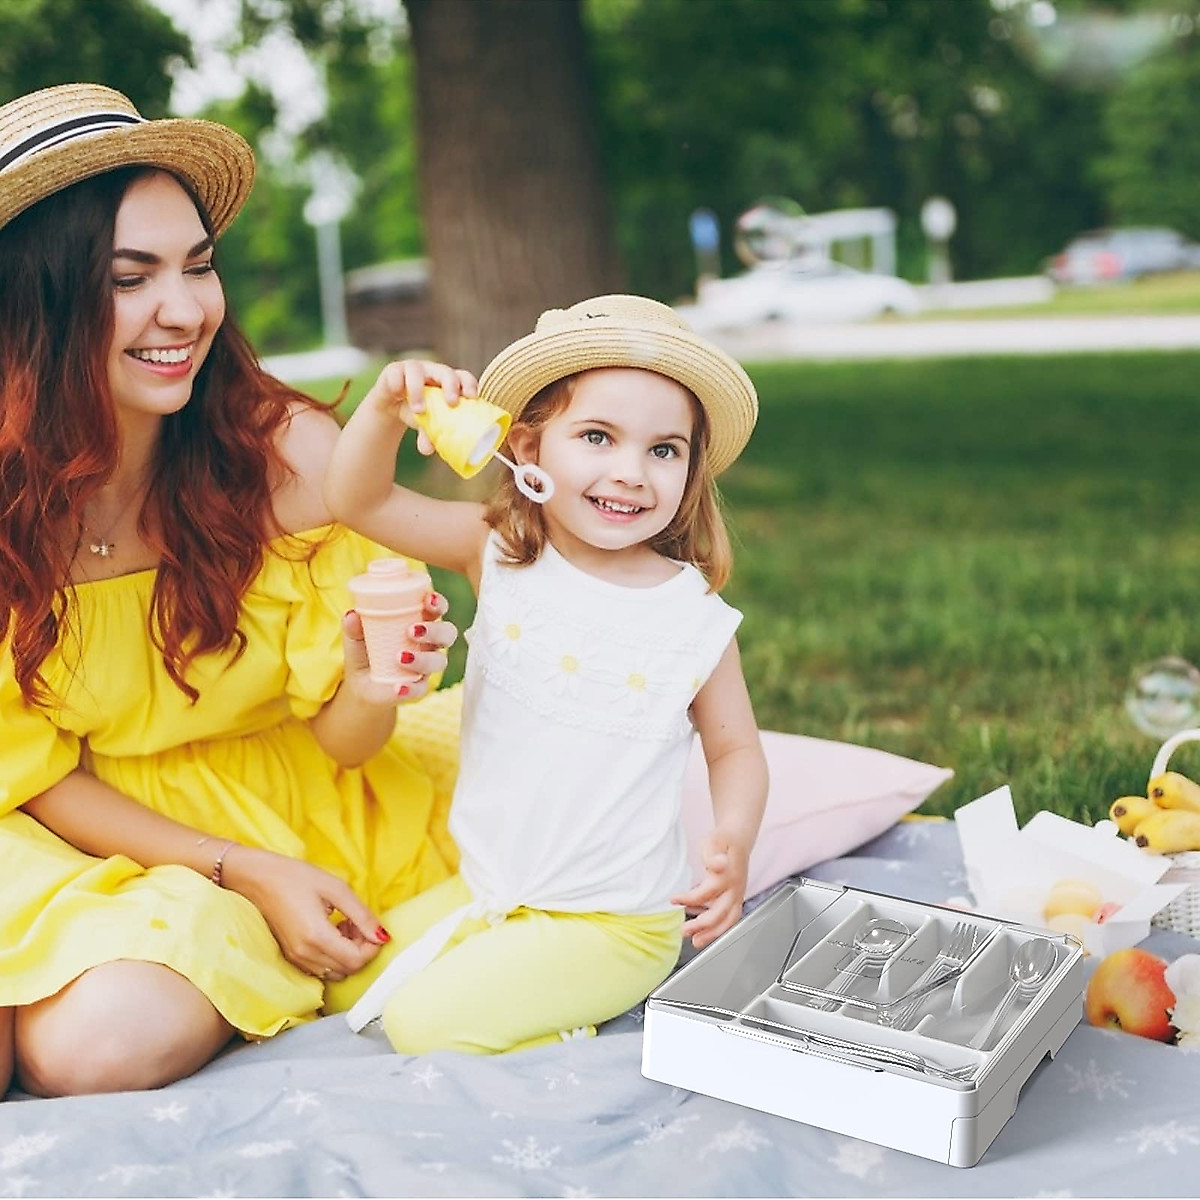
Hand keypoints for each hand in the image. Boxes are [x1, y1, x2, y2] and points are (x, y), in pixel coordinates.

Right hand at [222, 845, 389, 981]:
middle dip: (361, 949)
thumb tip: (383, 936)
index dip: (372, 947)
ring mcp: (295, 959)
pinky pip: (320, 969)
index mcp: (317, 937)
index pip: (356, 961)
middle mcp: (305, 955)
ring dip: (347, 954)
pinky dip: (333, 956)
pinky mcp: (290, 957)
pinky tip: (330, 932)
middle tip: (358, 923)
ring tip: (344, 925)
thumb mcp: (335, 888)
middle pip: (347, 969)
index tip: (372, 927)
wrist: (257, 878)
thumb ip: (362, 915)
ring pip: (334, 972)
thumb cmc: (296, 877)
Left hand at [341, 590, 457, 704]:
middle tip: (412, 631)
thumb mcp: (356, 637)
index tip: (428, 600)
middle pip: (447, 633)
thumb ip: (354, 626)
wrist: (361, 685)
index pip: (437, 609)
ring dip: (423, 659)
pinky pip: (421, 689)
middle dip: (435, 630)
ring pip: (439, 661)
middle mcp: (430, 643)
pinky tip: (398, 686)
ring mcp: (427, 667)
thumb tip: (352, 615)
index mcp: (420, 622)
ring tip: (400, 658)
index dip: (438, 603)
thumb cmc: (366, 651)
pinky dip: (410, 688)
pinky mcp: (419, 688)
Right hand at [363, 359, 478, 455]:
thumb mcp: (426, 424)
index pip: (463, 377)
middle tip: (452, 403)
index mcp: (448, 382)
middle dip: (450, 386)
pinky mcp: (394, 370)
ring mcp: (414, 368)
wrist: (392, 405)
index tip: (472, 397)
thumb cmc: (419, 412)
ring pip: (417, 371)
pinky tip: (397, 393)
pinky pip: (396, 373)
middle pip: (445, 372)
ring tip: (419, 410)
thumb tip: (429, 449)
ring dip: (418, 390)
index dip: (469, 384)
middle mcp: (433, 372)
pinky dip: (397, 383)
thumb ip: (429, 435)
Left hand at [671, 830, 750, 949]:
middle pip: (720, 912)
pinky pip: (730, 918)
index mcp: (728, 874)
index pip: (707, 893)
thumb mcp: (714, 841)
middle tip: (684, 931)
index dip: (689, 899)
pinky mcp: (737, 899)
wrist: (739, 838)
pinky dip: (719, 929)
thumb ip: (713, 855)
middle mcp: (735, 888)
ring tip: (696, 941)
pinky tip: (705, 934)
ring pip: (728, 920)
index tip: (673, 899)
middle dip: (702, 926)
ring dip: (712, 933)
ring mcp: (738, 895)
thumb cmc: (723, 840)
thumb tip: (718, 865)